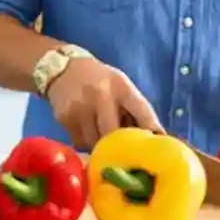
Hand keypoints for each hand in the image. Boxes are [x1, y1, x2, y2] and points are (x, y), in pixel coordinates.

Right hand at [45, 57, 164, 149]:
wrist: (63, 68)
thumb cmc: (100, 81)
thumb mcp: (121, 86)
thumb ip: (136, 109)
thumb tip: (156, 138)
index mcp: (121, 86)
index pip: (141, 110)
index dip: (151, 129)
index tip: (155, 144)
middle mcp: (101, 95)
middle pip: (115, 134)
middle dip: (120, 145)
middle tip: (123, 151)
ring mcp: (80, 108)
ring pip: (96, 143)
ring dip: (101, 146)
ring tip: (101, 135)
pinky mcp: (64, 119)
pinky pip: (80, 143)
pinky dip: (86, 142)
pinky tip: (86, 130)